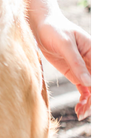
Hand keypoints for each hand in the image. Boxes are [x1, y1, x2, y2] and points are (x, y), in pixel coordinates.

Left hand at [8, 0, 93, 119]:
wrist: (40, 24)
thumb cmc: (54, 28)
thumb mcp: (65, 44)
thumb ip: (76, 63)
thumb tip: (88, 82)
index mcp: (93, 50)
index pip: (98, 70)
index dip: (97, 86)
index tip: (94, 97)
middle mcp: (90, 60)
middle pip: (96, 82)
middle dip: (94, 97)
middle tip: (86, 110)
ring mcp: (82, 67)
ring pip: (91, 88)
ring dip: (89, 102)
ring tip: (80, 113)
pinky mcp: (73, 72)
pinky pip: (82, 88)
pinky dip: (83, 99)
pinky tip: (79, 108)